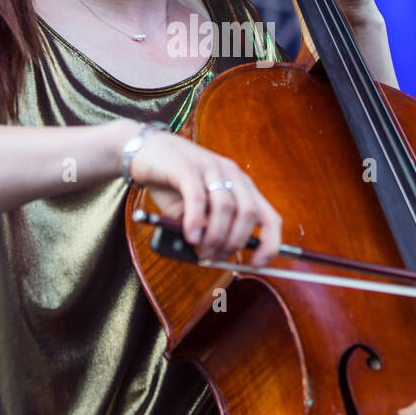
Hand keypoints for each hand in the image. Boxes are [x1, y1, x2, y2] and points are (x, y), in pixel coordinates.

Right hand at [128, 130, 282, 265]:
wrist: (145, 151)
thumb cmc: (173, 182)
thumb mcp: (196, 210)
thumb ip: (207, 228)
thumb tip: (212, 254)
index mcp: (241, 186)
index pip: (270, 217)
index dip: (270, 243)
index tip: (258, 263)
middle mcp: (232, 174)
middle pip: (248, 214)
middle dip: (233, 243)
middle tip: (214, 257)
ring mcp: (211, 168)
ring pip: (225, 208)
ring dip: (215, 236)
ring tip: (201, 250)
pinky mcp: (187, 167)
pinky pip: (198, 198)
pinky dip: (196, 221)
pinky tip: (190, 236)